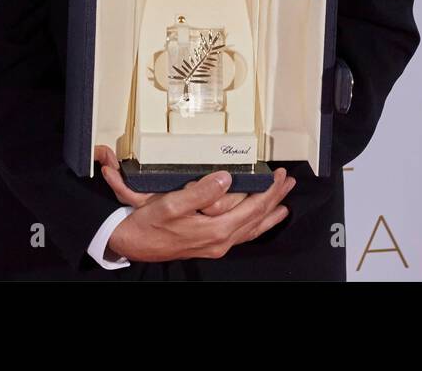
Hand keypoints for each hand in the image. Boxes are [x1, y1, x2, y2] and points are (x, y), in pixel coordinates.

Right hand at [95, 150, 295, 262]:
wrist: (133, 244)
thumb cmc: (150, 223)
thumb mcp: (172, 203)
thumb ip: (201, 192)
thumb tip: (226, 178)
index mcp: (216, 230)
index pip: (253, 209)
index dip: (269, 191)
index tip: (279, 176)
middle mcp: (221, 241)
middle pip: (257, 219)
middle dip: (275, 200)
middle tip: (288, 183)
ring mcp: (216, 246)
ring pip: (251, 230)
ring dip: (269, 215)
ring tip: (283, 206)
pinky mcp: (209, 245)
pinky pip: (240, 235)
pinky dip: (254, 226)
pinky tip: (256, 223)